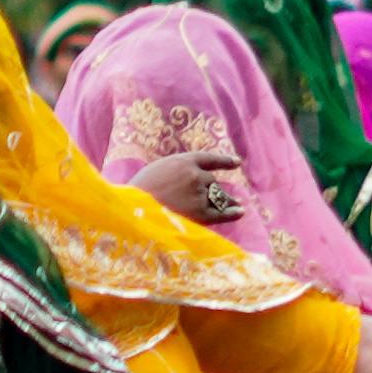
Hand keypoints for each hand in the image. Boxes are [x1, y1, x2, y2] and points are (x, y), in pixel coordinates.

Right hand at [131, 150, 245, 225]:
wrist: (131, 211)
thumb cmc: (134, 195)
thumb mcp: (154, 173)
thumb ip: (173, 174)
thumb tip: (189, 185)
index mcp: (182, 161)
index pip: (209, 159)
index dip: (224, 161)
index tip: (237, 163)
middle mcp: (195, 175)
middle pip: (211, 182)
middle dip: (215, 191)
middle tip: (231, 199)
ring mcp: (198, 193)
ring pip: (216, 197)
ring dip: (226, 202)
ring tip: (237, 206)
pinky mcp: (199, 213)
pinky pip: (220, 212)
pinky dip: (231, 213)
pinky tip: (240, 212)